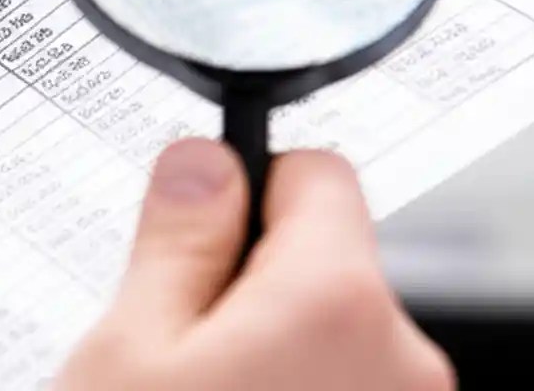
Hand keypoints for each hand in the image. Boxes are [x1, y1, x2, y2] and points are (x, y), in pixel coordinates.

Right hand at [56, 140, 453, 390]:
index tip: (201, 232)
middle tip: (183, 350)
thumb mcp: (130, 355)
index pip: (320, 172)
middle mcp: (403, 356)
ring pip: (333, 329)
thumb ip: (176, 244)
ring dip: (278, 348)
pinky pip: (348, 382)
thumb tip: (202, 164)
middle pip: (328, 257)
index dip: (250, 188)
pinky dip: (299, 388)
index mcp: (336, 302)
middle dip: (257, 282)